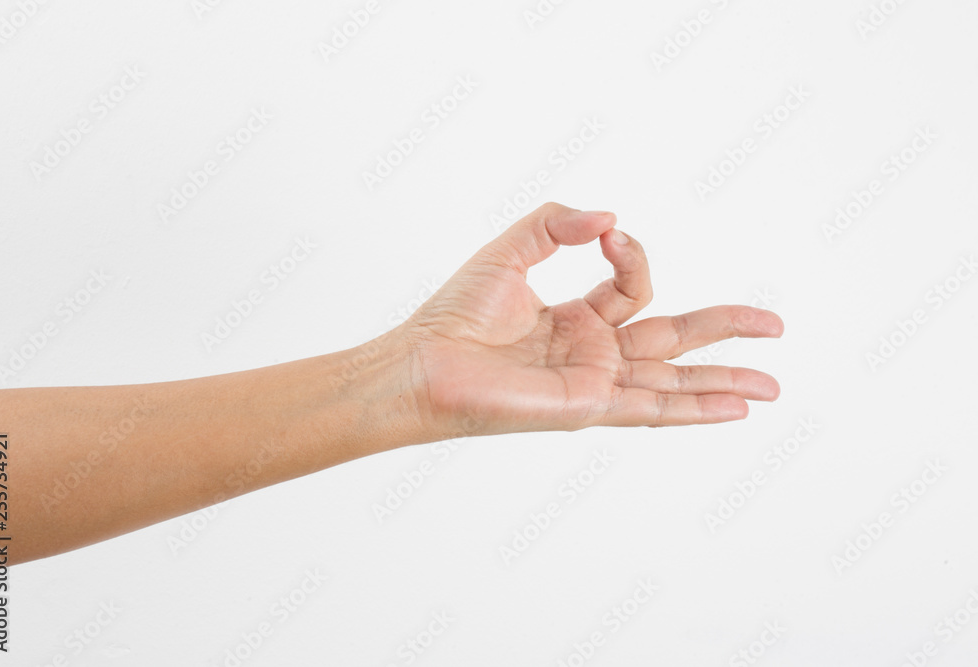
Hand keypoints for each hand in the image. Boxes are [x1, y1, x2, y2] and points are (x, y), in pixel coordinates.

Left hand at [398, 203, 783, 435]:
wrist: (424, 363)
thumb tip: (610, 218)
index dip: (633, 254)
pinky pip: (652, 408)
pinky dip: (695, 409)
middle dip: (725, 330)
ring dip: (724, 381)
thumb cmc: (455, 314)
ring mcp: (594, 383)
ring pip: (674, 380)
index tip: (609, 234)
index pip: (633, 288)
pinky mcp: (588, 406)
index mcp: (576, 319)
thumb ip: (557, 224)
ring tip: (773, 385)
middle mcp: (592, 353)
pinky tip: (735, 410)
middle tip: (774, 323)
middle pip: (674, 338)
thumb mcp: (510, 250)